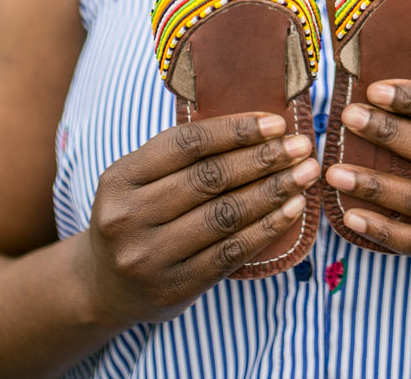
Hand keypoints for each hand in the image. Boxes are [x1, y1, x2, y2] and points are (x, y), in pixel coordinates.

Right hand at [81, 113, 319, 325]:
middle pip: (209, 178)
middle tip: (302, 145)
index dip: (236, 130)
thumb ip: (184, 154)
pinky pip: (231, 252)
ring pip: (225, 215)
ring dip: (273, 190)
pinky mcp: (175, 288)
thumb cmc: (138, 215)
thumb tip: (258, 125)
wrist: (104, 287)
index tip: (276, 123)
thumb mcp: (140, 178)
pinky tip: (292, 208)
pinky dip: (267, 227)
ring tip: (305, 173)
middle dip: (263, 158)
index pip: (186, 143)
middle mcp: (129, 217)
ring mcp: (150, 257)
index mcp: (120, 178)